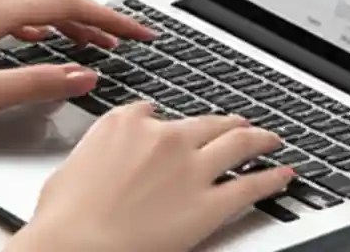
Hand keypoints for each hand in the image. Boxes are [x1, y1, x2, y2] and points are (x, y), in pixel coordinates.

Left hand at [0, 0, 155, 138]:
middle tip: (121, 37)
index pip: (66, 3)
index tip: (137, 32)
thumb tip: (82, 75)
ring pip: (29, 0)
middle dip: (91, 14)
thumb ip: (37, 82)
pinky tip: (39, 40)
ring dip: (64, 17)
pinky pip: (6, 10)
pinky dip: (35, 22)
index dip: (109, 18)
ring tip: (90, 41)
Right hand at [8, 101, 295, 251]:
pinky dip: (273, 179)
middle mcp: (163, 137)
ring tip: (270, 140)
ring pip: (238, 144)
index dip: (166, 120)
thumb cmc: (64, 219)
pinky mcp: (210, 203)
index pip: (153, 111)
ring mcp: (191, 168)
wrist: (76, 246)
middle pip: (205, 122)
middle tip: (238, 125)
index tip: (172, 125)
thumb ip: (98, 156)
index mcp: (125, 123)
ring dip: (259, 139)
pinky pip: (251, 186)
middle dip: (225, 123)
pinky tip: (284, 176)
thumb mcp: (71, 169)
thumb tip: (103, 164)